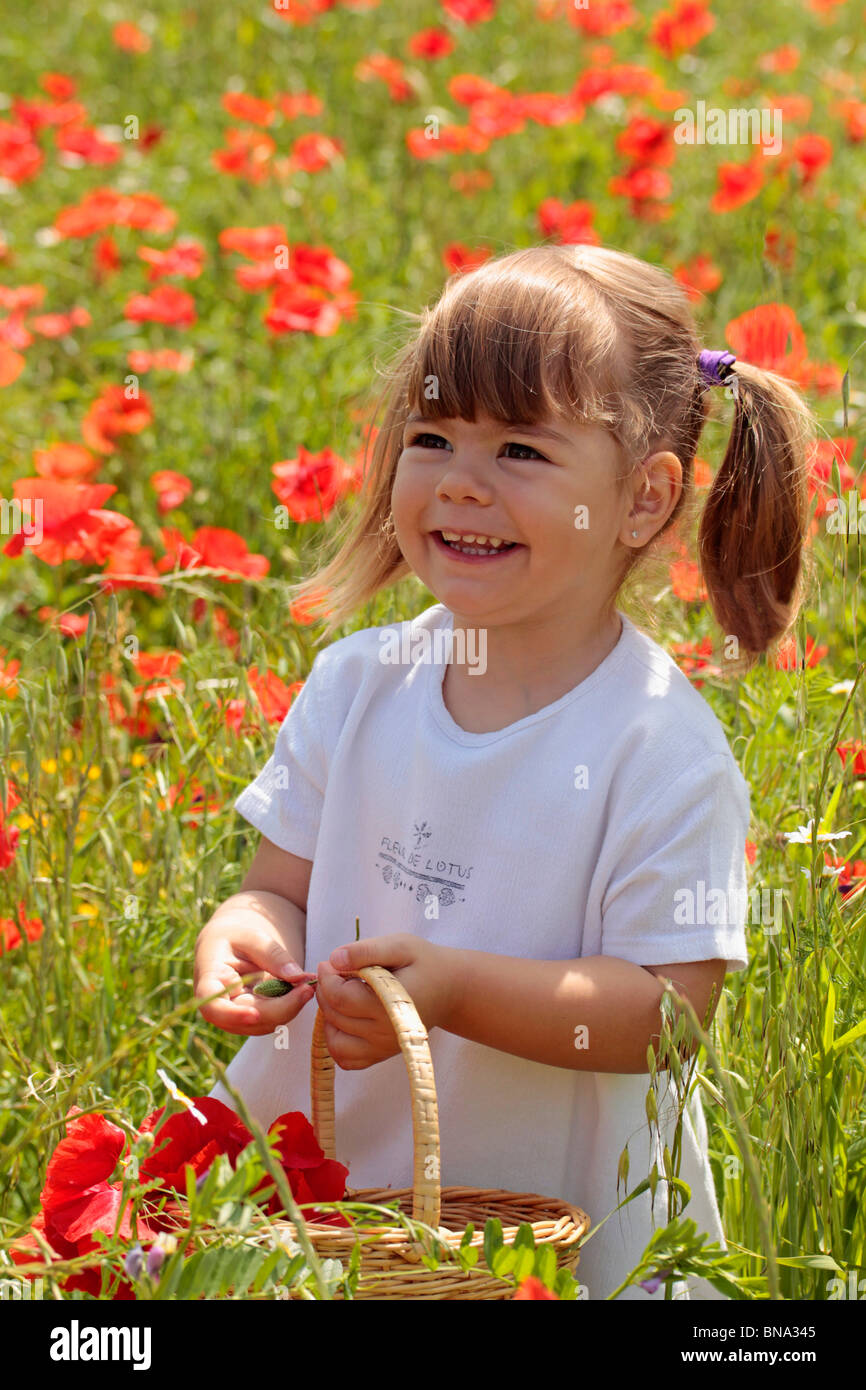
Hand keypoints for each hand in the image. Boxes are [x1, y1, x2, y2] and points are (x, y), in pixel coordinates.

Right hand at [195, 920, 316, 1036]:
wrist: (230, 945)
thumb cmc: (236, 937)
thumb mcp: (251, 936)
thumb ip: (272, 954)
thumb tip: (297, 977)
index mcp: (209, 980)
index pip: (213, 1007)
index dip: (232, 1015)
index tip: (254, 1014)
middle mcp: (220, 1006)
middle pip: (248, 1020)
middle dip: (281, 1008)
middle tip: (307, 988)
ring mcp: (236, 1017)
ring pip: (265, 1024)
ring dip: (290, 1008)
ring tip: (308, 985)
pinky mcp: (253, 1018)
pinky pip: (274, 1019)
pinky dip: (291, 1006)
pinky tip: (302, 988)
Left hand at [315, 934, 457, 1070]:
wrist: (450, 989)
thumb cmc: (424, 963)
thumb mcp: (400, 945)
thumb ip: (367, 950)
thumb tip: (335, 958)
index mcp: (390, 1005)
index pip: (340, 998)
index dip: (327, 978)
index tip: (329, 962)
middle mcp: (386, 1033)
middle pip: (335, 1017)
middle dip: (325, 991)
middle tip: (333, 972)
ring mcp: (383, 1048)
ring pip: (335, 1041)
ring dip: (327, 1017)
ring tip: (337, 994)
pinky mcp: (381, 1055)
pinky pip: (346, 1058)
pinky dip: (336, 1040)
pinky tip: (343, 1017)